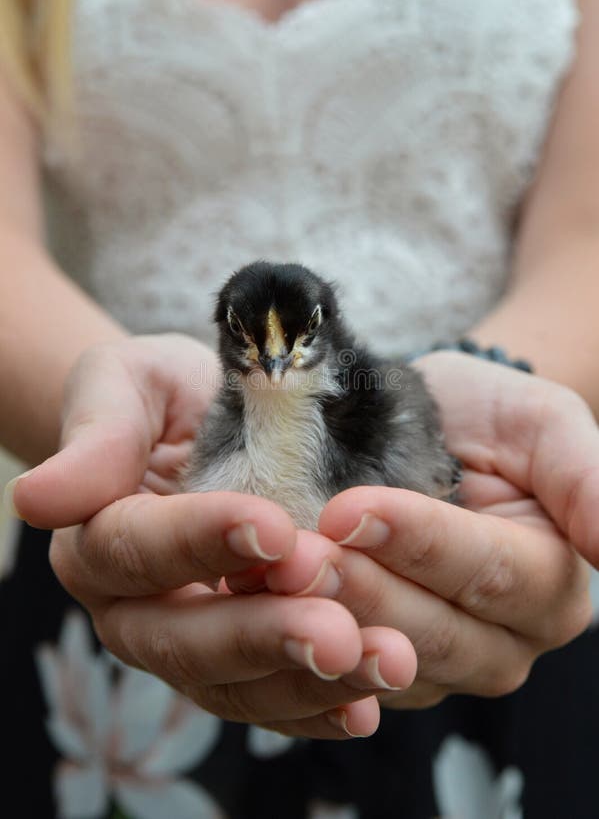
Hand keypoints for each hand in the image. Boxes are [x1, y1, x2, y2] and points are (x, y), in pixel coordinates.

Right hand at [11, 335, 416, 736]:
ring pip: (234, 684)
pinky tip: (369, 705)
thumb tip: (36, 498)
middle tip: (337, 632)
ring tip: (383, 663)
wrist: (200, 420)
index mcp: (95, 538)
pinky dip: (319, 705)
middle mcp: (132, 607)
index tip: (273, 530)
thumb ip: (96, 434)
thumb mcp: (126, 384)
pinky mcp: (238, 661)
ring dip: (309, 682)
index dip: (201, 542)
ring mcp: (186, 642)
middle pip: (183, 639)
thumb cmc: (161, 394)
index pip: (138, 549)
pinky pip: (270, 698)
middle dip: (264, 637)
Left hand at [232, 352, 594, 707]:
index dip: (421, 543)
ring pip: (387, 663)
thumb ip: (585, 474)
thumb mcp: (539, 421)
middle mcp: (505, 641)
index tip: (350, 509)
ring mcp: (442, 666)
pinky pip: (345, 678)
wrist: (424, 431)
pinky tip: (258, 609)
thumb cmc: (483, 418)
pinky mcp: (384, 672)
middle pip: (438, 632)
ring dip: (325, 622)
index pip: (491, 573)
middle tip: (296, 554)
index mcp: (550, 583)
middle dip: (363, 590)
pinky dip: (301, 647)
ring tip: (271, 578)